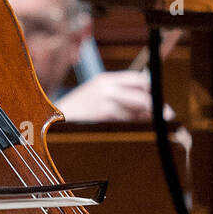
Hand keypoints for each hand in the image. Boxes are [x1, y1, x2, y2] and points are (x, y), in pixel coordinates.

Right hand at [55, 70, 174, 123]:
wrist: (46, 122)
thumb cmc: (75, 113)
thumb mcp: (94, 96)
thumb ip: (117, 96)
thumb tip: (148, 106)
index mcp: (104, 80)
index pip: (139, 80)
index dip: (152, 92)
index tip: (159, 103)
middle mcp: (105, 88)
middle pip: (143, 96)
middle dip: (156, 109)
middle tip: (166, 118)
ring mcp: (103, 103)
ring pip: (138, 112)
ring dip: (148, 121)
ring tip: (152, 128)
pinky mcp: (102, 118)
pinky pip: (128, 124)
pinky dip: (136, 129)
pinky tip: (136, 134)